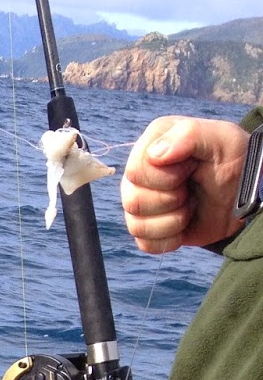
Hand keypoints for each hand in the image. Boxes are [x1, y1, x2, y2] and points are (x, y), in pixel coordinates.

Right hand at [120, 116, 251, 253]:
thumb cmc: (235, 161)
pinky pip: (146, 244)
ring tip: (191, 205)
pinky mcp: (147, 229)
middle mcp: (139, 175)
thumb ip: (189, 135)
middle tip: (192, 188)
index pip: (135, 172)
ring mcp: (140, 203)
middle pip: (133, 201)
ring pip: (137, 225)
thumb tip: (154, 156)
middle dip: (171, 199)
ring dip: (174, 220)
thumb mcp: (223, 139)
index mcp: (151, 145)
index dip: (167, 177)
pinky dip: (171, 239)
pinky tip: (186, 224)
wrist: (246, 193)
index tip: (192, 168)